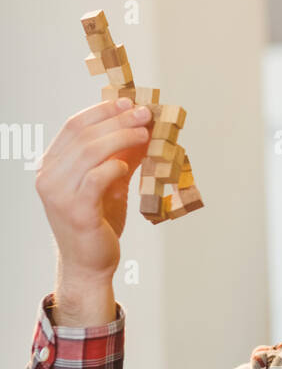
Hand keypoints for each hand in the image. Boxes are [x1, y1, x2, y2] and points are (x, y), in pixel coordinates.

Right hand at [35, 98, 152, 280]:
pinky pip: (96, 178)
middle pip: (83, 135)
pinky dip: (114, 167)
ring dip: (121, 138)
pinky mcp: (76, 211)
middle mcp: (49, 177)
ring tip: (145, 134)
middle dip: (117, 120)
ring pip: (90, 152)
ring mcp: (59, 194)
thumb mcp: (109, 184)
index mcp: (51, 166)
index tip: (127, 102)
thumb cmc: (98, 223)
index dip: (102, 111)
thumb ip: (119, 157)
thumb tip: (141, 129)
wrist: (89, 265)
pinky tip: (127, 166)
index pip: (74, 126)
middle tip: (143, 114)